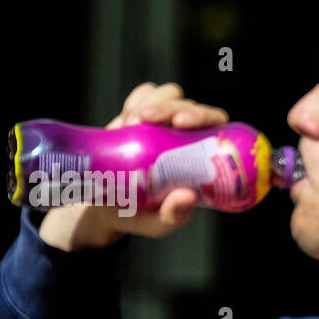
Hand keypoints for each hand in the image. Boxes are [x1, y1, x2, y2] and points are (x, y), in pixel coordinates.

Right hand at [38, 82, 229, 250]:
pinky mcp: (141, 115)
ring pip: (169, 95)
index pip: (214, 125)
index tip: (179, 123)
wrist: (104, 206)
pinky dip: (137, 99)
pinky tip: (125, 120)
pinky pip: (145, 94)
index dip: (202, 116)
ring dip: (151, 103)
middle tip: (141, 122)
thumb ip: (173, 216)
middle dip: (167, 108)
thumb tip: (187, 196)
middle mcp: (185, 136)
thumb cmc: (140, 214)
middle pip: (189, 105)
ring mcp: (164, 123)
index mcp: (200, 158)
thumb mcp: (157, 224)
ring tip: (129, 126)